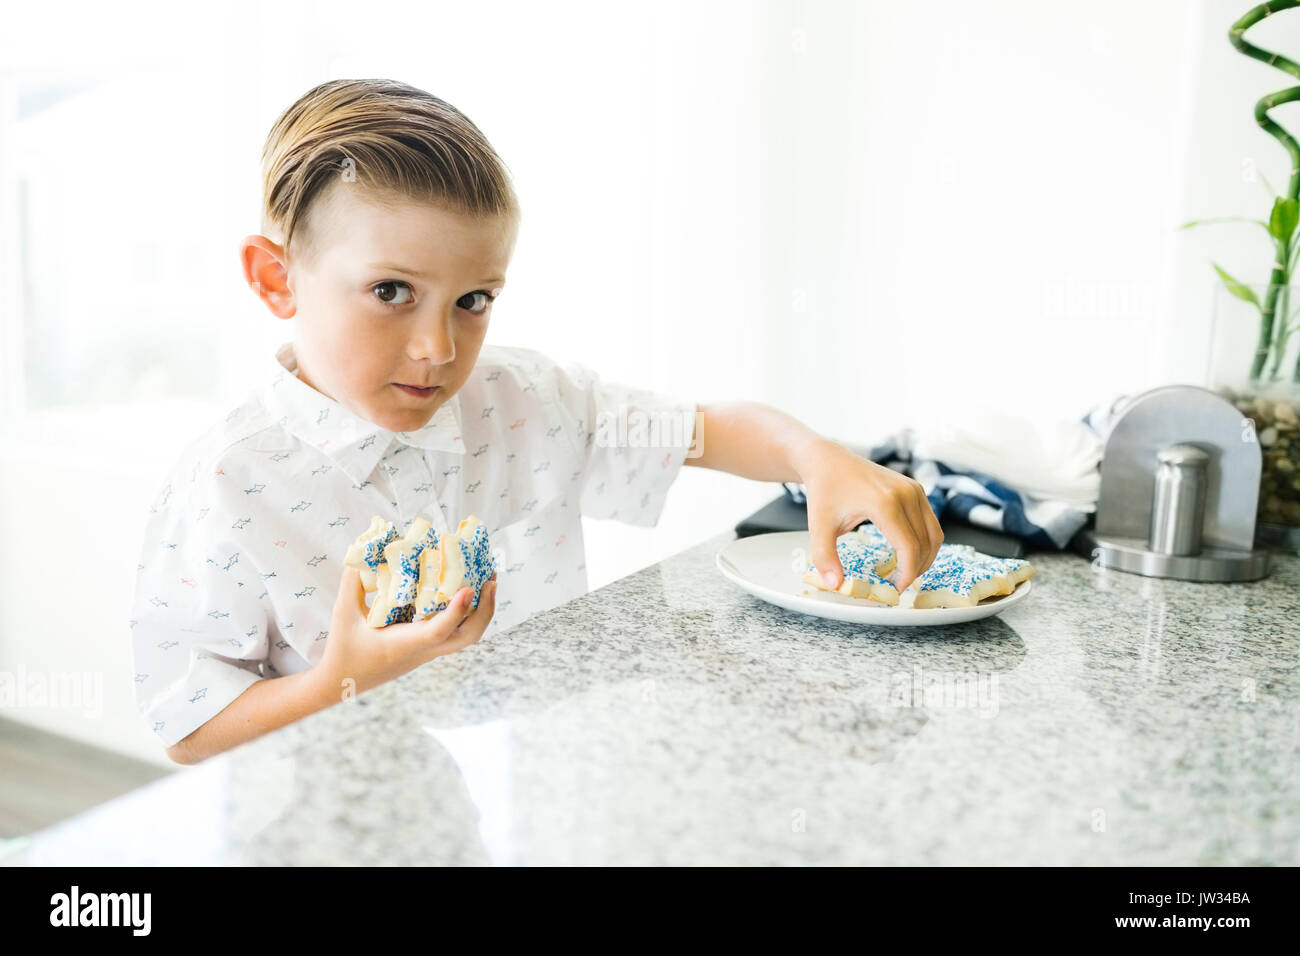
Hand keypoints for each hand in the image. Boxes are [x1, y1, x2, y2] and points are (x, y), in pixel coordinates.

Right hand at [315, 564, 497, 700]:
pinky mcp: (429, 648)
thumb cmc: (344, 650)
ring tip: (487, 579)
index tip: (470, 588)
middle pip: (468, 638)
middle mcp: (424, 649)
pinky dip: (468, 611)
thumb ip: (352, 584)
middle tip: (491, 579)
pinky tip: (466, 589)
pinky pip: (457, 630)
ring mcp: (430, 650)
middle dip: (485, 609)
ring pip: (467, 636)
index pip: (437, 631)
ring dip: (481, 609)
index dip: (456, 610)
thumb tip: (361, 551)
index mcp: (405, 644)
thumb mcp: (344, 614)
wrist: (345, 682)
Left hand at [799, 440, 942, 592]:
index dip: (907, 573)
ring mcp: (913, 489)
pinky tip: (906, 553)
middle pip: (926, 543)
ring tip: (904, 571)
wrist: (828, 461)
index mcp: (885, 503)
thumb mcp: (819, 526)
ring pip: (934, 533)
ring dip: (925, 556)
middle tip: (898, 584)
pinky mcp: (915, 488)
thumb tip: (835, 585)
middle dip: (916, 569)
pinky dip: (924, 541)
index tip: (895, 589)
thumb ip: (825, 558)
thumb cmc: (825, 491)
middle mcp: (905, 493)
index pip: (909, 547)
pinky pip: (929, 522)